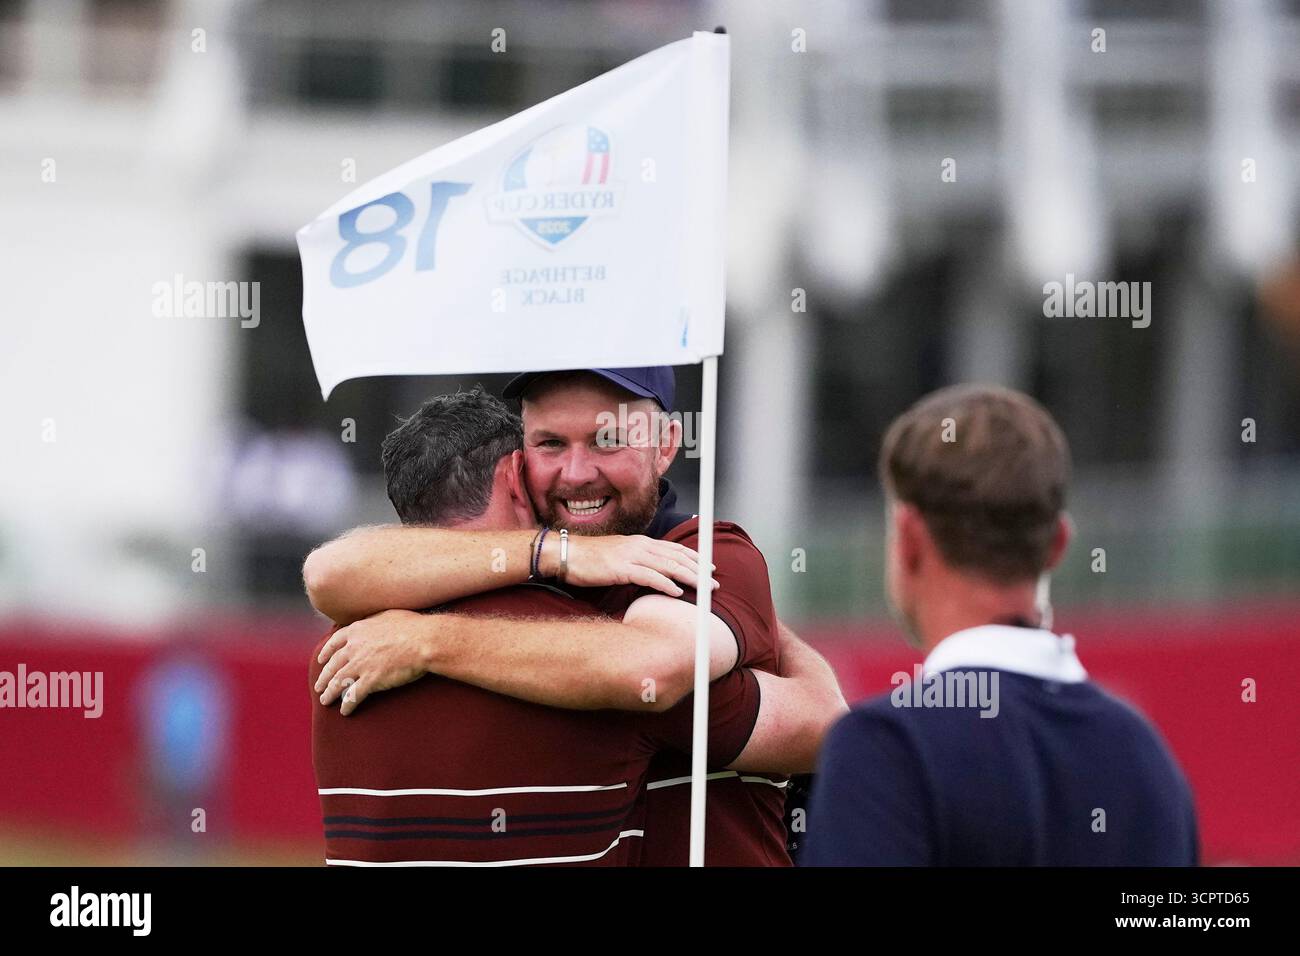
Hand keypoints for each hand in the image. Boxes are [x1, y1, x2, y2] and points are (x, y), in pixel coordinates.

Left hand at [314, 609, 435, 714]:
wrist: (424, 640)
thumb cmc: (412, 626)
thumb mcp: (388, 615)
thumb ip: (374, 621)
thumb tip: (373, 623)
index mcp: (357, 631)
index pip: (334, 643)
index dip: (326, 653)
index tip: (321, 660)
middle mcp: (354, 647)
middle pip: (332, 665)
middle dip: (324, 677)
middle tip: (319, 686)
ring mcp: (360, 665)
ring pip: (338, 682)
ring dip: (330, 693)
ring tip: (325, 701)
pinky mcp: (371, 680)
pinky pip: (353, 696)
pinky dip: (347, 705)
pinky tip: (344, 711)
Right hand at [551, 534, 715, 595]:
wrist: (565, 554)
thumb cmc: (589, 558)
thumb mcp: (618, 556)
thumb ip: (636, 561)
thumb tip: (652, 572)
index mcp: (640, 542)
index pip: (674, 548)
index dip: (695, 558)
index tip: (709, 567)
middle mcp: (639, 545)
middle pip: (676, 557)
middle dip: (698, 569)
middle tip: (714, 582)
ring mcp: (631, 556)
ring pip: (668, 565)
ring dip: (689, 577)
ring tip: (704, 588)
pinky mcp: (621, 568)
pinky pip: (649, 576)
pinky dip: (666, 584)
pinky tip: (677, 592)